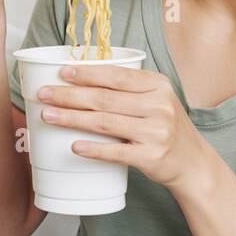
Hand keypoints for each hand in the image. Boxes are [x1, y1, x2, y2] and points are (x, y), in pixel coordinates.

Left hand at [35, 63, 208, 191]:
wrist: (192, 162)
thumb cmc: (165, 126)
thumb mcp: (156, 99)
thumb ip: (128, 89)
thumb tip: (81, 79)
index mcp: (158, 85)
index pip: (116, 75)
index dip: (86, 73)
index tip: (61, 72)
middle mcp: (159, 106)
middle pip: (104, 98)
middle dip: (69, 95)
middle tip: (43, 94)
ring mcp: (156, 132)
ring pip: (104, 122)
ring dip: (72, 118)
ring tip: (48, 116)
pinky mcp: (151, 157)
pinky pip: (116, 152)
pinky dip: (93, 149)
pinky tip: (74, 145)